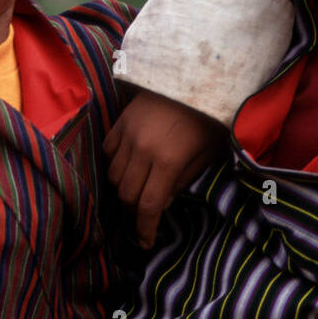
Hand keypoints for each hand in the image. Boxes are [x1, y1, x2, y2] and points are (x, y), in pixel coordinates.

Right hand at [104, 89, 226, 248]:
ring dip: (123, 191)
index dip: (145, 229)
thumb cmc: (209, 117)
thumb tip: (162, 201)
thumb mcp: (207, 153)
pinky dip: (114, 165)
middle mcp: (143, 150)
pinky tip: (127, 168)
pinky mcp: (121, 121)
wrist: (196, 77)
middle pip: (126, 195)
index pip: (148, 206)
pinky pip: (108, 152)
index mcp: (168, 161)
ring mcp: (128, 134)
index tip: (146, 242)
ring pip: (113, 176)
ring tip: (136, 194)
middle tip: (144, 218)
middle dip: (134, 213)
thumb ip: (184, 180)